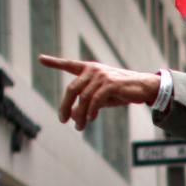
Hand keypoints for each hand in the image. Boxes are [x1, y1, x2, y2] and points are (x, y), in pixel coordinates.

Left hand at [39, 54, 158, 130]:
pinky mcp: (110, 84)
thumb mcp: (102, 95)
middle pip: (71, 89)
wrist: (144, 87)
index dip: (54, 62)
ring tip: (79, 127)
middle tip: (63, 120)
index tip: (41, 59)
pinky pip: (95, 100)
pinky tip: (90, 119)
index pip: (69, 64)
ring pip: (83, 98)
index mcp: (90, 69)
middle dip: (65, 106)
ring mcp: (102, 76)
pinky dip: (91, 111)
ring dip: (79, 115)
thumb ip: (87, 101)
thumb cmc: (122, 91)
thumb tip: (73, 115)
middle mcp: (93, 70)